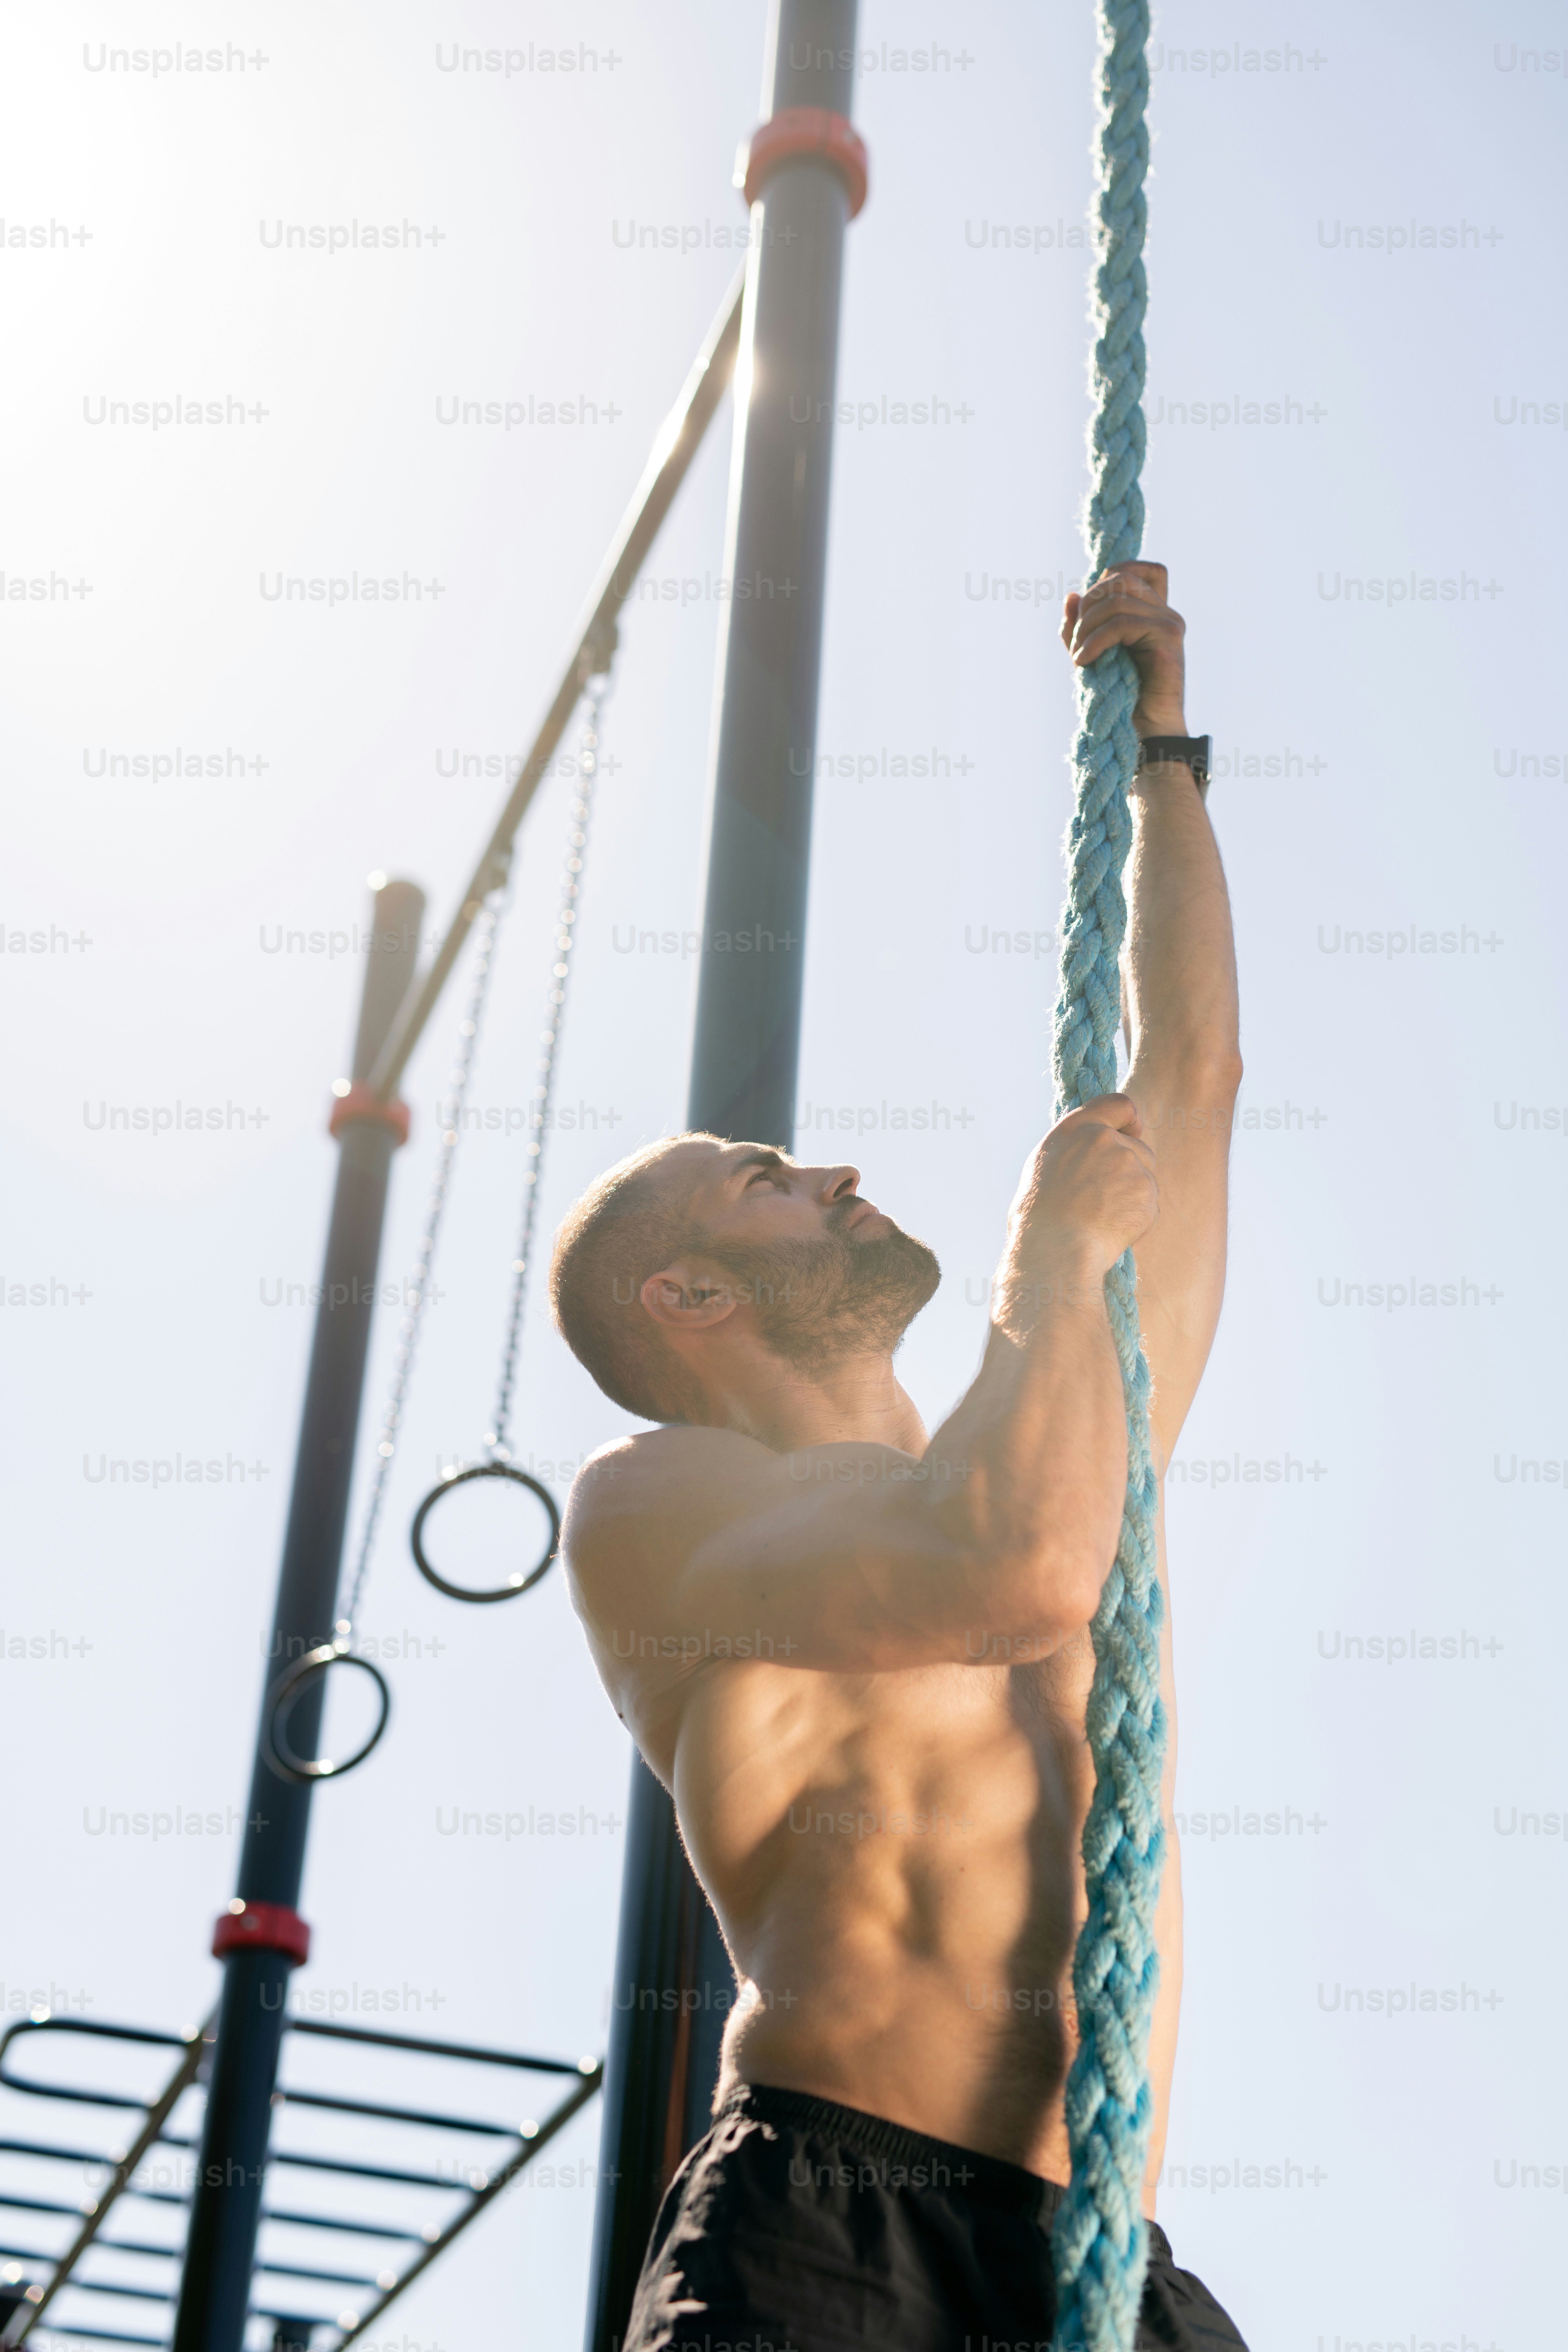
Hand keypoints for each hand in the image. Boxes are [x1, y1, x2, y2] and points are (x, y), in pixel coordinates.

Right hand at [1008, 1095, 1158, 1280]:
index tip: (1132, 1132)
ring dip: (1133, 1195)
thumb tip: (1091, 1151)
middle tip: (1102, 1199)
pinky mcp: (1146, 1190)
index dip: (1130, 1119)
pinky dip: (1138, 1219)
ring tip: (1102, 1219)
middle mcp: (1105, 1139)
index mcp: (1076, 1129)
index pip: (1119, 1104)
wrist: (1055, 1249)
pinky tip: (1112, 1231)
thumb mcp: (1046, 1166)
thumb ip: (1076, 1149)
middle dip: (1130, 1169)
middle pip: (1138, 1147)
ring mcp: (1129, 1163)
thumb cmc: (1039, 1217)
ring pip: (1145, 1177)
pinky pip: (1150, 1205)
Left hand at [1061, 561, 1186, 737]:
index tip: (1084, 612)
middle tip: (1076, 641)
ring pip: (1118, 599)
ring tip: (1078, 655)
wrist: (1144, 731)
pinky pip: (1123, 623)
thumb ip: (1080, 624)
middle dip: (1088, 606)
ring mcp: (1169, 622)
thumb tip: (1071, 595)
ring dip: (1087, 627)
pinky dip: (1096, 640)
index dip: (1104, 577)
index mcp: (1150, 610)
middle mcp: (1164, 611)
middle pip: (1120, 579)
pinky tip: (1084, 661)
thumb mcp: (1091, 652)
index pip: (1132, 568)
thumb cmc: (1120, 697)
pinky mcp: (1168, 637)